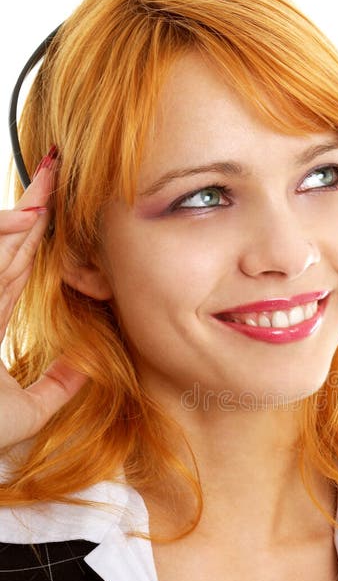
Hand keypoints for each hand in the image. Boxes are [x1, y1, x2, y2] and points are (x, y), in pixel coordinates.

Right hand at [0, 149, 87, 450]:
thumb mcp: (27, 411)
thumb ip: (54, 387)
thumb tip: (86, 365)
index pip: (12, 269)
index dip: (33, 234)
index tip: (56, 204)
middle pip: (3, 249)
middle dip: (30, 209)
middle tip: (57, 169)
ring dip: (19, 217)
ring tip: (51, 185)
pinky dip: (2, 244)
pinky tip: (29, 221)